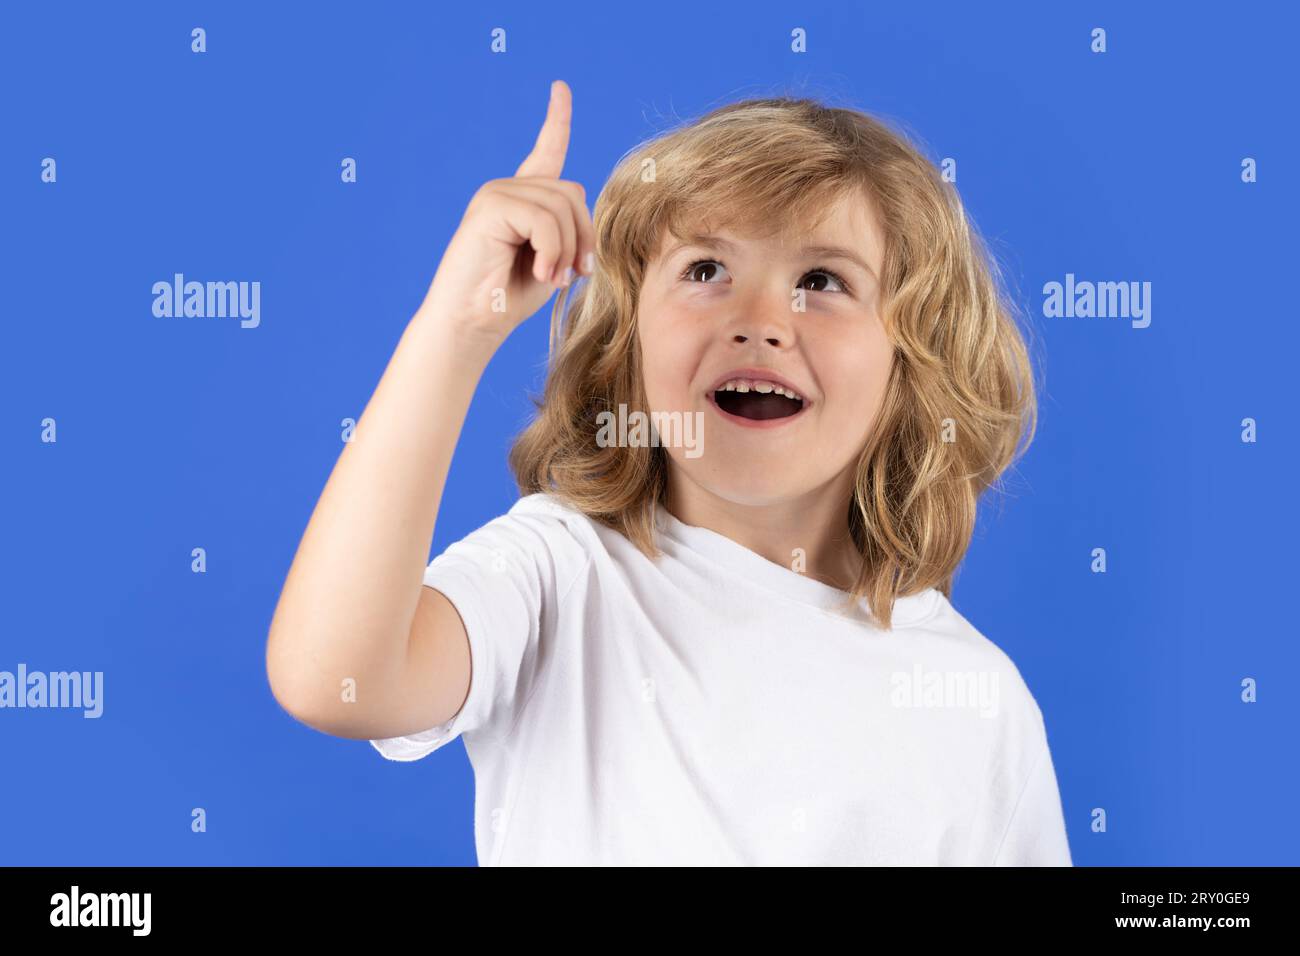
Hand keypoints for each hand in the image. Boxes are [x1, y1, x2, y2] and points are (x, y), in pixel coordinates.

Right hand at [418, 80, 594, 340]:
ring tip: (553, 278)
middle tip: (575, 274)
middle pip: (573, 193)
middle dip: (584, 236)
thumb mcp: (551, 261)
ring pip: (562, 207)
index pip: (545, 151)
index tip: (560, 88)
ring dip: (568, 249)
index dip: (556, 120)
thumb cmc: (507, 299)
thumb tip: (584, 212)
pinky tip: (540, 273)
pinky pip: (544, 220)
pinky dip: (552, 250)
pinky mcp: (490, 206)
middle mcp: (508, 189)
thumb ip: (568, 230)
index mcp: (523, 199)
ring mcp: (496, 193)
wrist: (470, 323)